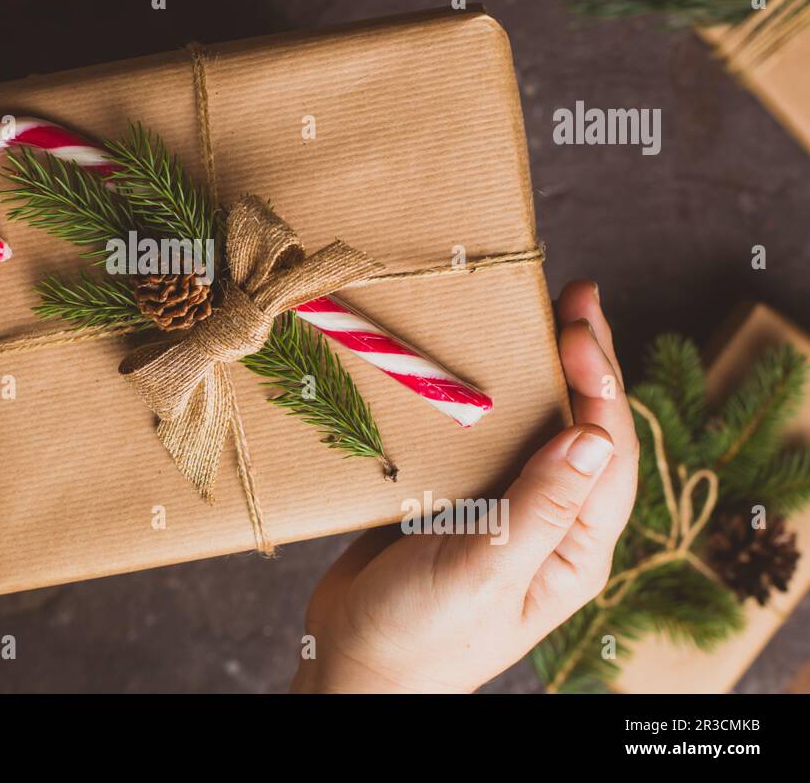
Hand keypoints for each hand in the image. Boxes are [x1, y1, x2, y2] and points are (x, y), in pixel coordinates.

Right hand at [292, 280, 638, 692]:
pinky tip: (467, 360)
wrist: (352, 662)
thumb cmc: (423, 636)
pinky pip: (477, 435)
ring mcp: (500, 504)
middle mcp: (547, 519)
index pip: (607, 455)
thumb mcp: (485, 572)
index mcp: (572, 546)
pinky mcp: (453, 495)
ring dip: (533, 370)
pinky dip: (477, 394)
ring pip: (529, 425)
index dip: (600, 388)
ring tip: (534, 313)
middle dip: (583, 362)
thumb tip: (590, 439)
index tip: (577, 333)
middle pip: (579, 427)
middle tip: (576, 299)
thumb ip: (538, 508)